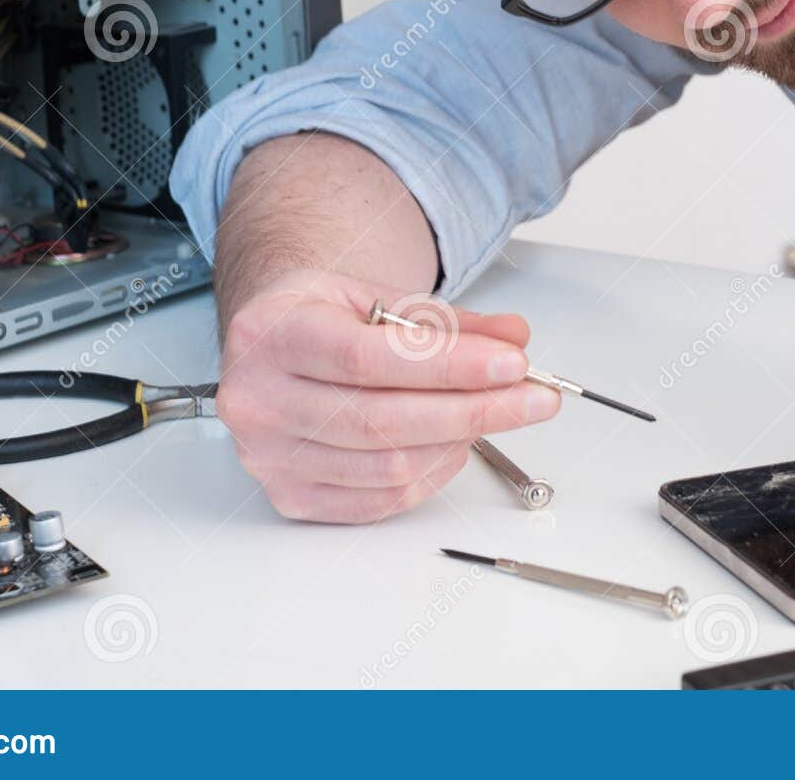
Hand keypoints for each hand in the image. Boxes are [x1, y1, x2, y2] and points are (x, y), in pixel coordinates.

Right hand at [218, 268, 554, 521]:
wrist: (267, 344)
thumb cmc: (317, 316)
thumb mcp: (373, 295)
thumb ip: (445, 320)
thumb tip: (513, 338)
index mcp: (270, 335)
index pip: (369, 359)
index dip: (449, 366)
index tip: (512, 364)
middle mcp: (259, 401)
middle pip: (383, 420)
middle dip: (474, 409)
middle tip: (535, 397)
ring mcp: (269, 458)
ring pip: (388, 465)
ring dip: (460, 441)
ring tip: (497, 411)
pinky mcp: (290, 496)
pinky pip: (381, 500)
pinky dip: (434, 472)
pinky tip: (457, 442)